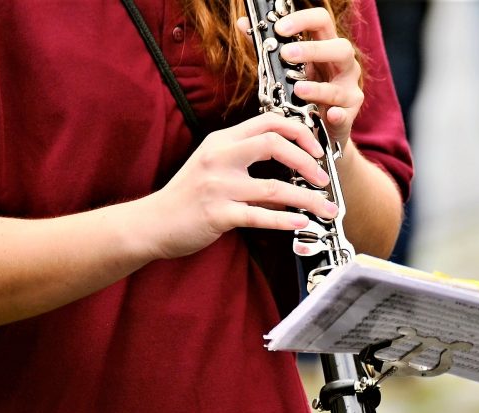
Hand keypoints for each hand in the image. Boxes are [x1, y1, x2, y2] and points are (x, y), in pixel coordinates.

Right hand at [140, 113, 338, 259]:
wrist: (153, 222)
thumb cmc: (188, 196)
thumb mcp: (215, 168)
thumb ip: (248, 164)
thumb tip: (290, 173)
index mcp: (222, 141)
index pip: (268, 122)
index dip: (299, 132)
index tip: (316, 149)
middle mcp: (220, 157)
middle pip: (274, 144)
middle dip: (307, 160)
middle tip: (323, 178)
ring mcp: (218, 185)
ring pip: (274, 186)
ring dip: (307, 198)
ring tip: (326, 208)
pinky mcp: (218, 214)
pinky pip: (259, 216)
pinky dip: (285, 220)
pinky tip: (301, 223)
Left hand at [273, 7, 363, 150]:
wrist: (318, 129)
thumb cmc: (303, 92)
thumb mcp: (288, 68)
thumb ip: (267, 47)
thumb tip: (242, 23)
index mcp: (328, 47)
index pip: (321, 22)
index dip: (302, 20)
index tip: (279, 28)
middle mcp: (344, 66)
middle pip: (340, 48)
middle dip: (313, 50)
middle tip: (286, 53)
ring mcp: (349, 91)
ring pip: (339, 85)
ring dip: (318, 88)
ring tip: (298, 89)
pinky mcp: (349, 115)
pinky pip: (344, 115)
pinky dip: (337, 115)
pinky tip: (329, 114)